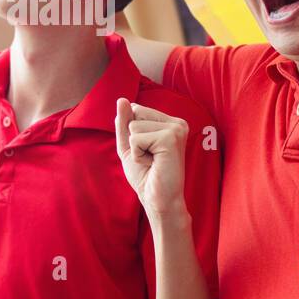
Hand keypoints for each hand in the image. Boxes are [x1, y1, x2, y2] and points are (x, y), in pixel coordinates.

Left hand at [115, 98, 187, 218]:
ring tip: (152, 161)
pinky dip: (138, 154)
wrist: (157, 199)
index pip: (136, 109)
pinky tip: (153, 164)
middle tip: (150, 158)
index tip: (147, 151)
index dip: (132, 133)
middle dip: (134, 139)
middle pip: (135, 113)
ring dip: (136, 149)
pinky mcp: (171, 138)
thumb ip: (124, 123)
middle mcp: (177, 122)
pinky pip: (137, 138)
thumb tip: (122, 99)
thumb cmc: (145, 175)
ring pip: (134, 126)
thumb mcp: (128, 145)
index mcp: (169, 122)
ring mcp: (176, 129)